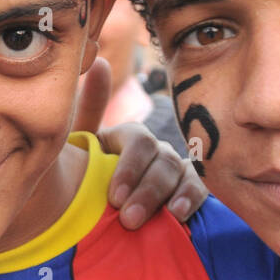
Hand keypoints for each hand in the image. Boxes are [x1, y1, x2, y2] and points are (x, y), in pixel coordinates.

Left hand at [73, 57, 207, 228]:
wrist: (93, 214)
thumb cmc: (85, 181)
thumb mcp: (82, 149)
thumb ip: (87, 111)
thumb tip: (99, 61)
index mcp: (127, 136)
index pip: (137, 141)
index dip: (128, 168)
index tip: (114, 197)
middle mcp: (154, 149)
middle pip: (160, 161)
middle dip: (146, 190)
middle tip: (129, 218)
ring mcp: (174, 167)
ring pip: (179, 174)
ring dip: (170, 195)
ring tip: (164, 217)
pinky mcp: (189, 188)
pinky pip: (197, 189)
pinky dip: (190, 199)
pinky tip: (179, 215)